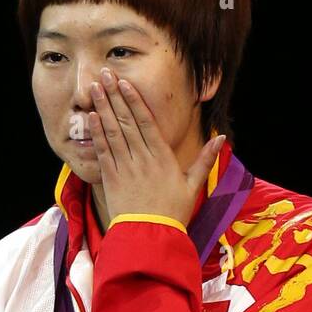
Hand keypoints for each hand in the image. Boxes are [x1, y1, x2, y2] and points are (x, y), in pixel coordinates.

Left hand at [88, 66, 224, 228]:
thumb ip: (205, 160)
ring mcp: (126, 167)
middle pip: (127, 121)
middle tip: (105, 74)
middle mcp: (143, 158)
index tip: (125, 83)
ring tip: (95, 89)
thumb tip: (221, 137)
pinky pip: (103, 151)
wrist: (150, 237)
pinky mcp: (112, 179)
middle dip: (115, 96)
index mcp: (162, 157)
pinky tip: (90, 117)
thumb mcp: (193, 185)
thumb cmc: (173, 212)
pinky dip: (96, 133)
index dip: (134, 100)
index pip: (146, 121)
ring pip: (113, 132)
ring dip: (103, 108)